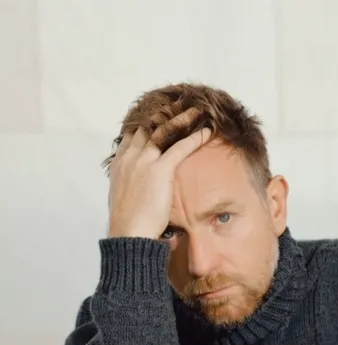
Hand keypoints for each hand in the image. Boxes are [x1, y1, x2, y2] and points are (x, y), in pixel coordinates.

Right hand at [107, 107, 211, 239]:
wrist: (129, 233)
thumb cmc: (128, 224)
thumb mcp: (123, 198)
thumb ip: (131, 186)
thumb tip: (140, 191)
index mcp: (119, 164)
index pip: (132, 135)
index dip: (146, 124)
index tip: (157, 116)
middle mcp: (130, 157)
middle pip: (148, 127)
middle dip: (163, 115)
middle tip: (178, 105)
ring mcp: (144, 161)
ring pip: (164, 131)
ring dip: (181, 119)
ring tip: (195, 111)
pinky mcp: (160, 170)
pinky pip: (180, 147)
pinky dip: (195, 137)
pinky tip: (206, 131)